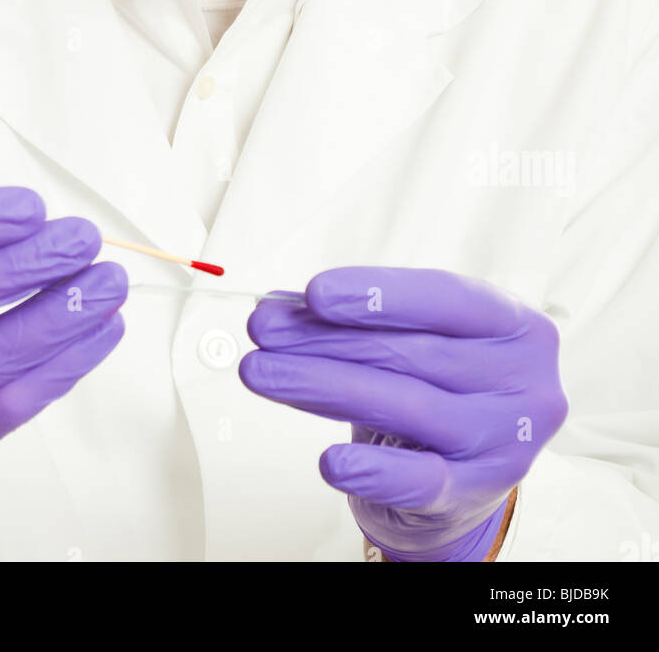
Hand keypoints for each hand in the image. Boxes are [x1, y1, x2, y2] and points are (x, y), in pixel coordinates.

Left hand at [239, 266, 567, 561]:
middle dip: (327, 338)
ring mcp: (504, 442)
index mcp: (515, 325)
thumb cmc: (442, 384)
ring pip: (406, 406)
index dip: (378, 293)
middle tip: (265, 330)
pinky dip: (372, 471)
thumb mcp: (422, 338)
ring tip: (264, 373)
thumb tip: (283, 307)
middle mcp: (522, 383)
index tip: (313, 293)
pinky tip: (330, 461)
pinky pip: (420, 481)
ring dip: (323, 386)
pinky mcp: (476, 493)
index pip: (445, 298)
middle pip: (413, 352)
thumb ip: (365, 320)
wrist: (472, 470)